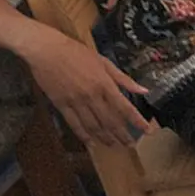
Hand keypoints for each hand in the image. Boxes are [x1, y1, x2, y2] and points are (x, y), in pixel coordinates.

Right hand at [19, 26, 149, 146]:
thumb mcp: (104, 62)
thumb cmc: (76, 52)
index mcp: (105, 84)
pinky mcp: (61, 105)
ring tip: (114, 145)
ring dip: (105, 138)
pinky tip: (91, 143)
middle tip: (130, 144)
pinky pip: (74, 124)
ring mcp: (76, 102)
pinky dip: (84, 135)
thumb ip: (123, 79)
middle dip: (122, 135)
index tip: (148, 131)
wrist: (46, 50)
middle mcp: (92, 96)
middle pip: (111, 121)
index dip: (137, 121)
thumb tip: (143, 90)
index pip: (125, 108)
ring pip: (93, 126)